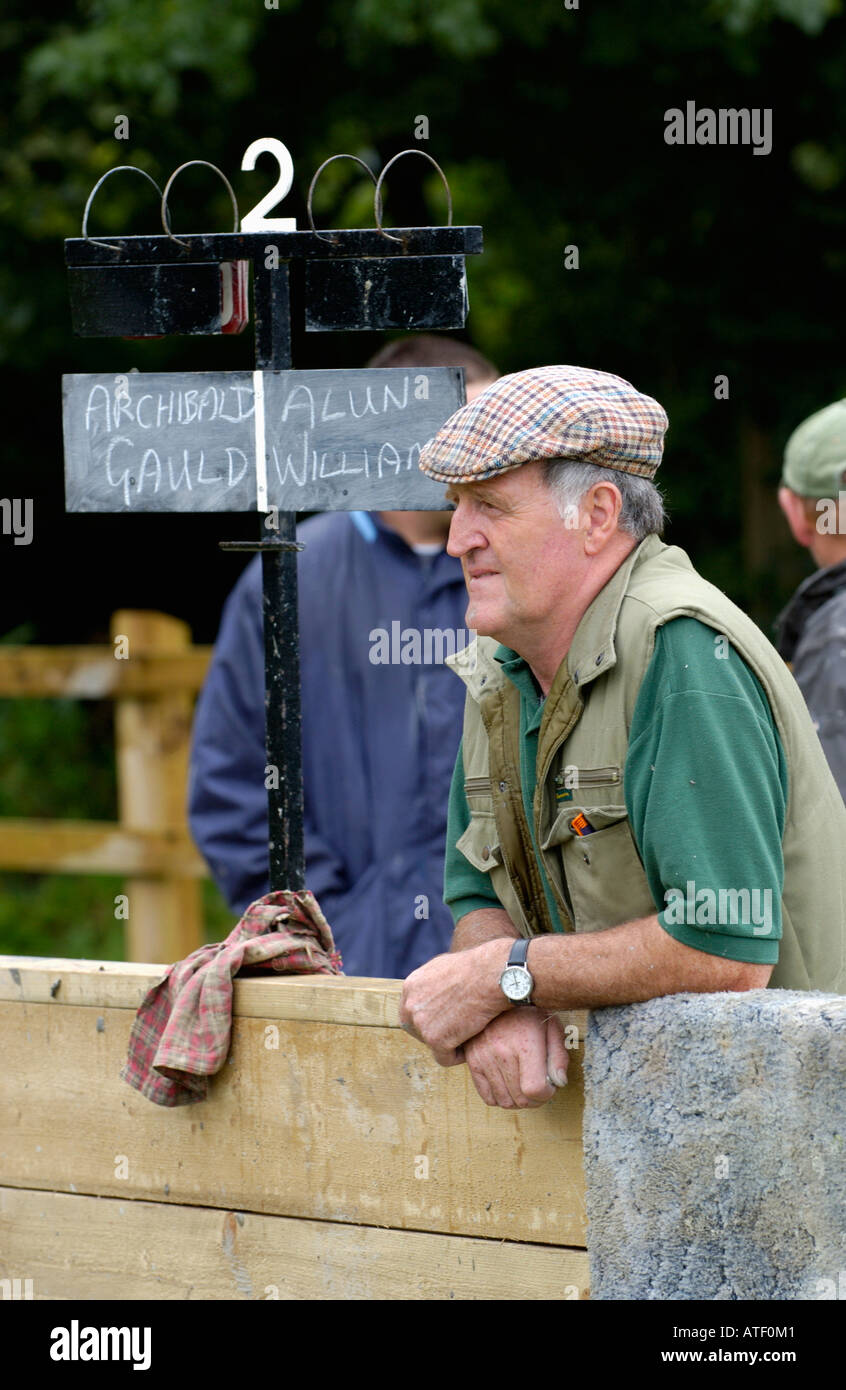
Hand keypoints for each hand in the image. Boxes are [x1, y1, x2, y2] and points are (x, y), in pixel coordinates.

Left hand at [399, 939, 512, 1062]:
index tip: (446, 1021)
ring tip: (470, 1034)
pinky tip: (473, 1042)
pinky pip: (445, 1058)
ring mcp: (421, 1024)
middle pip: (417, 1031)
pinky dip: (459, 1055)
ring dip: (449, 1043)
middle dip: (436, 1033)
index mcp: (411, 987)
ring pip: (432, 1045)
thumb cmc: (476, 969)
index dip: (429, 1019)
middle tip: (458, 1030)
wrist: (489, 976)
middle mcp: (410, 1006)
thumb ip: (431, 983)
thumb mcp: (443, 967)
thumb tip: (431, 993)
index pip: (410, 1013)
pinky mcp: (435, 1040)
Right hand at [463, 1009, 568, 1108]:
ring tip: (525, 1086)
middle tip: (539, 1086)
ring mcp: (483, 1057)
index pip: (534, 1089)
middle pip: (520, 1099)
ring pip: (504, 1101)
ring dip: (518, 1100)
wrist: (499, 994)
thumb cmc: (530, 1013)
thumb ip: (559, 1056)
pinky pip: (487, 1097)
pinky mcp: (472, 1061)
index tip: (550, 1085)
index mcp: (525, 1043)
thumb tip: (558, 1083)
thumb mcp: (552, 1027)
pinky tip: (510, 1085)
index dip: (547, 1094)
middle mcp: (501, 1051)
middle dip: (535, 1100)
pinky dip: (500, 1098)